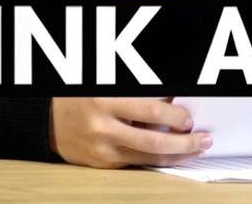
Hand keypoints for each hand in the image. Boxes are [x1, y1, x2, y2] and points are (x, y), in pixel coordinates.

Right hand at [49, 97, 210, 167]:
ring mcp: (102, 150)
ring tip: (196, 150)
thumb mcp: (107, 87)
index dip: (174, 118)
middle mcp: (103, 129)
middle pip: (153, 142)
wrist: (47, 119)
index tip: (189, 118)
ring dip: (176, 155)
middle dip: (184, 143)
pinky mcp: (101, 164)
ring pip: (147, 157)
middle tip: (204, 140)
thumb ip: (137, 95)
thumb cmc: (82, 96)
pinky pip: (134, 162)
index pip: (150, 112)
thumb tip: (172, 102)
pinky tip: (171, 155)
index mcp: (105, 102)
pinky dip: (155, 159)